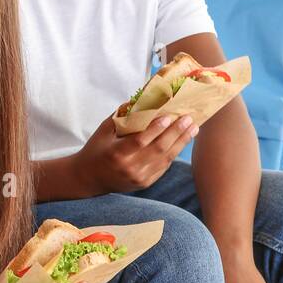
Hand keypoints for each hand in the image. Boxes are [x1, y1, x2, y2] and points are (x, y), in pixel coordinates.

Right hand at [73, 111, 199, 194]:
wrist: (88, 179)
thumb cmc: (96, 149)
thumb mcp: (104, 130)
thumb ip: (122, 116)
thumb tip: (143, 99)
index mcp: (116, 153)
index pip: (140, 141)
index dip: (156, 129)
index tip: (169, 117)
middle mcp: (129, 168)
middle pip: (158, 149)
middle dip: (176, 133)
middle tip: (189, 119)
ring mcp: (139, 178)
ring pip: (165, 159)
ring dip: (181, 142)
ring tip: (193, 129)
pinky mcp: (145, 183)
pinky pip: (163, 167)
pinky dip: (174, 153)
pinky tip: (182, 141)